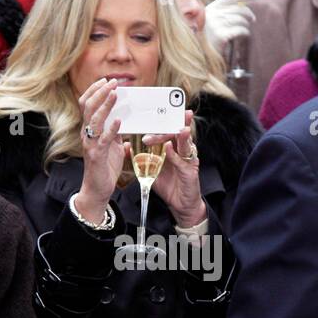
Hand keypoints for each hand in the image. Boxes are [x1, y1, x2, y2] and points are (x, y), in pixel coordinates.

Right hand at [74, 77, 130, 221]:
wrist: (98, 190)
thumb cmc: (105, 167)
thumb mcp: (113, 146)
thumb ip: (116, 133)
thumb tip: (124, 121)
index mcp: (89, 129)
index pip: (87, 103)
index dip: (95, 90)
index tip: (107, 80)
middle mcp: (86, 133)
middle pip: (88, 106)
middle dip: (100, 91)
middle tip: (113, 81)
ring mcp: (90, 144)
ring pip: (93, 119)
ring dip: (105, 105)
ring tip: (115, 93)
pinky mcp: (96, 155)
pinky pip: (103, 139)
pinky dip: (111, 129)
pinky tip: (120, 121)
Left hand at [148, 110, 205, 226]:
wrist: (180, 205)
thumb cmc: (168, 185)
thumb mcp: (152, 170)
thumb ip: (142, 158)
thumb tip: (126, 146)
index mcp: (173, 147)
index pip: (168, 130)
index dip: (162, 121)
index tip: (151, 112)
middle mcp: (182, 150)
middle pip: (176, 132)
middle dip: (165, 127)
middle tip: (152, 124)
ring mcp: (188, 159)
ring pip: (184, 142)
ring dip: (178, 134)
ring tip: (174, 127)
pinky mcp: (191, 170)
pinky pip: (182, 160)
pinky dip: (175, 154)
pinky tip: (169, 148)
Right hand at [203, 0, 258, 52]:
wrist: (203, 56)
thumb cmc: (211, 38)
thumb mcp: (214, 21)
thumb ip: (226, 11)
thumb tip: (245, 3)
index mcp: (210, 8)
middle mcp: (212, 14)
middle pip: (237, 8)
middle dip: (248, 13)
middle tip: (253, 19)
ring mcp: (215, 25)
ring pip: (240, 19)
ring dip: (246, 24)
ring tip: (246, 28)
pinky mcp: (221, 35)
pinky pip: (240, 30)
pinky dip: (245, 32)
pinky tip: (245, 34)